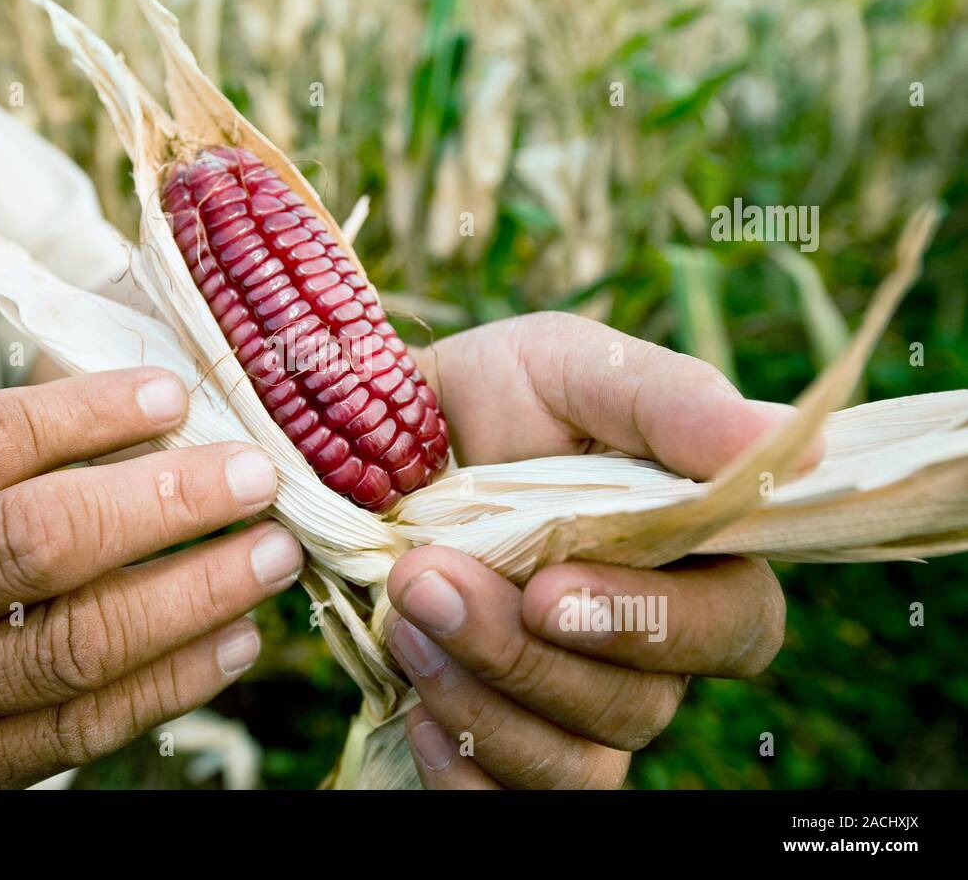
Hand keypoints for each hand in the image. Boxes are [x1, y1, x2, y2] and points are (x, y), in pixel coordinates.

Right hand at [0, 368, 300, 787]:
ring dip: (190, 600)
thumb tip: (105, 398)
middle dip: (163, 506)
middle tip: (255, 476)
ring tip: (270, 557)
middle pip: (33, 548)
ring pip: (69, 651)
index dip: (85, 412)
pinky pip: (72, 737)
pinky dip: (164, 688)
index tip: (175, 392)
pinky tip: (230, 644)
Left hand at [389, 313, 813, 787]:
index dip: (656, 626)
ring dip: (480, 701)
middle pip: (638, 707)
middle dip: (529, 659)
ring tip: (402, 616)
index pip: (736, 627)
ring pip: (572, 765)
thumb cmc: (494, 396)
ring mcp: (569, 701)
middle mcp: (643, 647)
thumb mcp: (571, 367)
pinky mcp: (499, 738)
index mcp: (689, 557)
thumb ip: (669, 402)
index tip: (550, 591)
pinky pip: (504, 801)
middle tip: (428, 582)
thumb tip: (793, 443)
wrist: (377, 435)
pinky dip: (459, 771)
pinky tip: (412, 707)